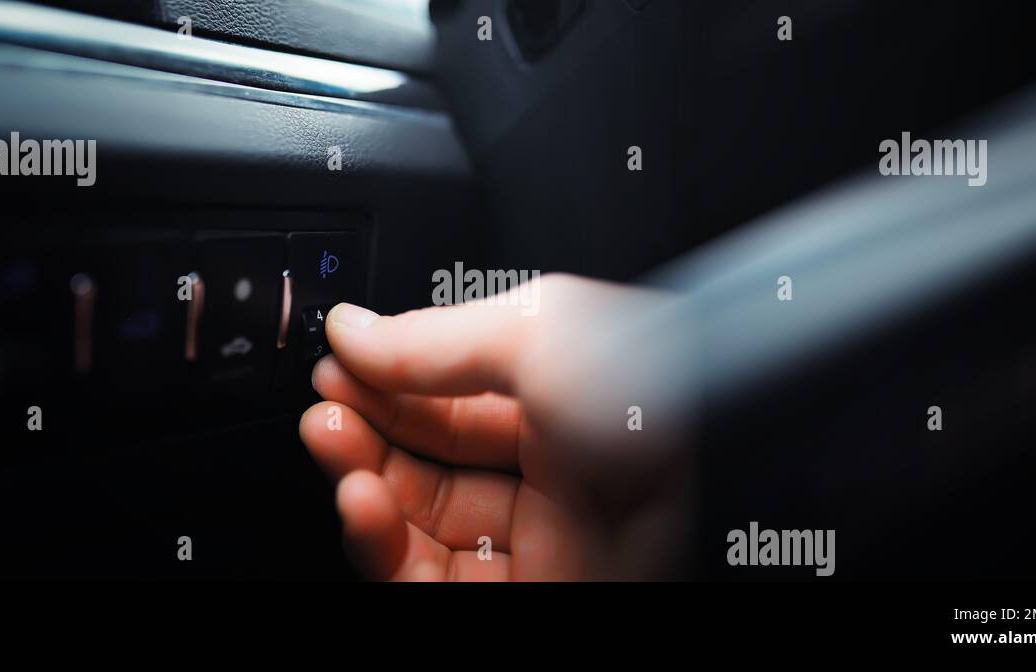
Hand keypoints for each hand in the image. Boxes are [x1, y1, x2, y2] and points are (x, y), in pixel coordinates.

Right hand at [299, 274, 693, 579]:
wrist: (709, 507)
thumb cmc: (654, 411)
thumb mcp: (546, 336)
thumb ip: (444, 336)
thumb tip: (357, 330)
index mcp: (581, 403)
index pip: (465, 388)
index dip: (397, 368)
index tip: (341, 351)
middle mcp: (557, 474)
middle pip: (430, 450)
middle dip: (368, 417)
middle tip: (326, 395)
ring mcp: (531, 544)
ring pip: (413, 513)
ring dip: (357, 471)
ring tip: (327, 433)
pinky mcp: (500, 601)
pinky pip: (417, 573)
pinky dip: (374, 536)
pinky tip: (355, 494)